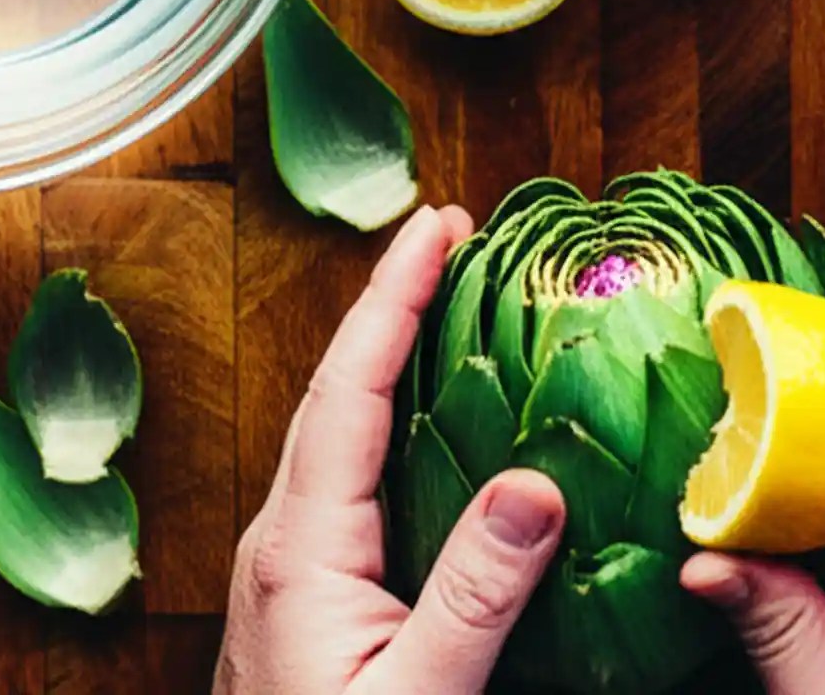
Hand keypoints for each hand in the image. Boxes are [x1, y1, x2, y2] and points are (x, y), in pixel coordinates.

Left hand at [214, 205, 566, 693]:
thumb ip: (473, 595)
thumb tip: (535, 486)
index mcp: (303, 545)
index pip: (349, 390)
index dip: (394, 299)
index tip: (438, 229)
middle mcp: (288, 534)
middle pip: (339, 388)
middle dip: (391, 301)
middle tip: (450, 237)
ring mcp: (297, 556)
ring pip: (344, 425)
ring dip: (391, 350)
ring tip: (447, 299)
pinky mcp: (317, 580)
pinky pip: (357, 467)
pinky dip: (395, 412)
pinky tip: (436, 414)